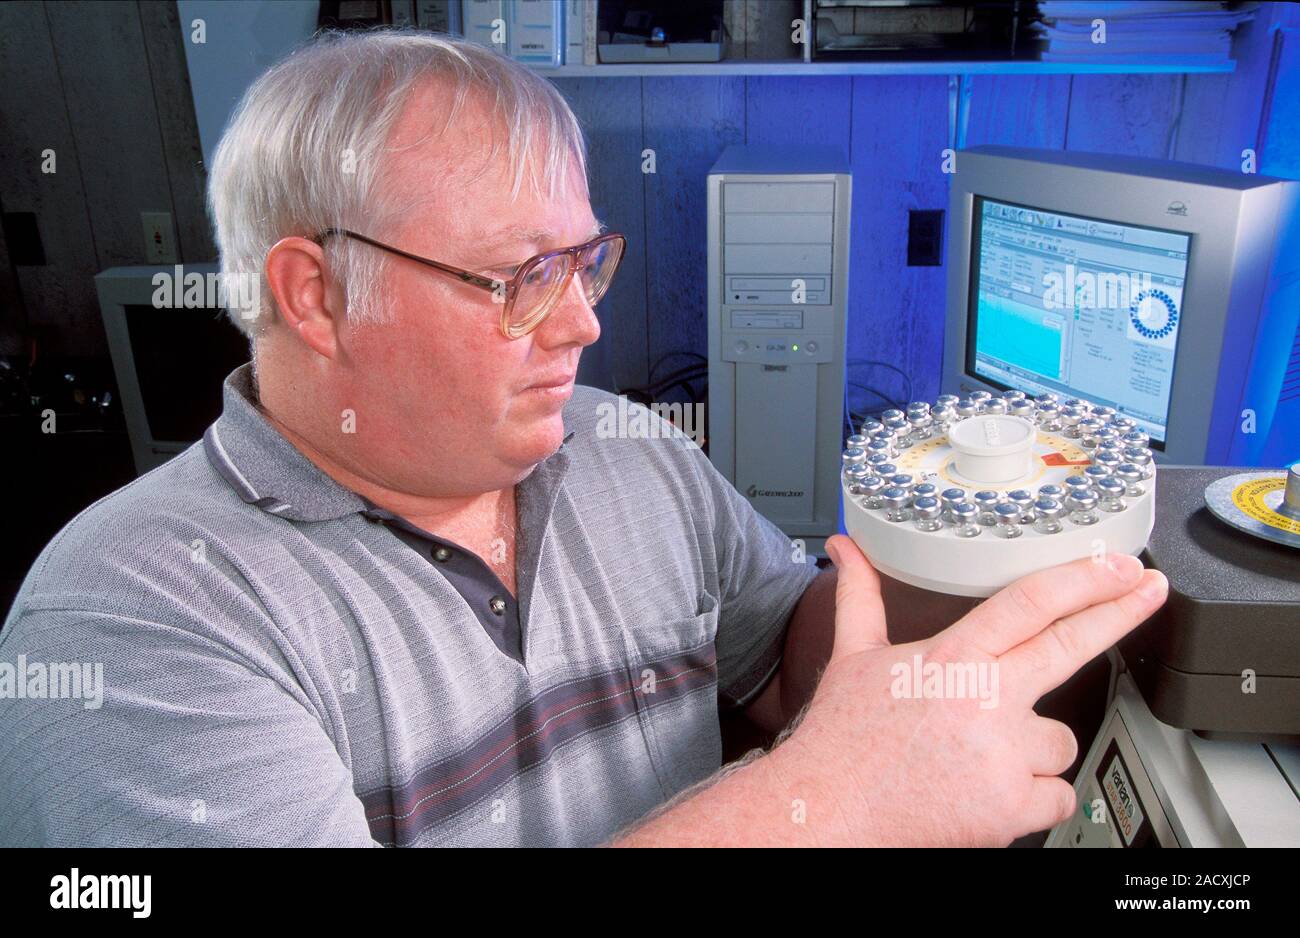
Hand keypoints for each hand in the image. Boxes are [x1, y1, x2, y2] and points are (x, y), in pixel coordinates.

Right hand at [768, 534, 1167, 846]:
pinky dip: (1033, 795)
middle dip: (1121, 611)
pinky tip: (990, 788)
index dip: (1085, 578)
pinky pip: (1057, 794)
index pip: (1031, 602)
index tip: (1118, 565)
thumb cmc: (841, 740)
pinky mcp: (1013, 805)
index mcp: (952, 657)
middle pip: (1073, 645)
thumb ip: (860, 595)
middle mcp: (985, 699)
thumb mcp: (854, 656)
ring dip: (1035, 747)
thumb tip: (845, 547)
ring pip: (1061, 738)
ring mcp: (1003, 754)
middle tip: (1150, 589)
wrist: (829, 812)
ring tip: (980, 753)